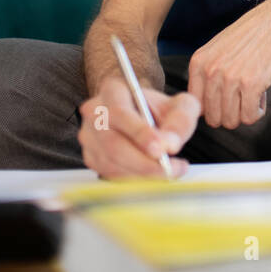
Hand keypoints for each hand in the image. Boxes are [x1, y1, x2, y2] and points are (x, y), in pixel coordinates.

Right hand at [78, 73, 201, 178]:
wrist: (144, 115)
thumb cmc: (160, 109)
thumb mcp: (180, 105)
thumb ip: (180, 121)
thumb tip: (169, 145)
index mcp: (112, 91)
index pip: (120, 113)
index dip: (139, 133)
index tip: (161, 150)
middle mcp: (95, 113)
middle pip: (113, 143)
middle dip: (144, 162)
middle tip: (171, 170)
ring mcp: (89, 137)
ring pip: (111, 163)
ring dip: (142, 174)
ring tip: (169, 172)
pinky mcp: (91, 157)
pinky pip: (109, 174)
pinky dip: (133, 180)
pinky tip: (153, 176)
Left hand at [188, 0, 270, 129]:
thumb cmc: (251, 36)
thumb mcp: (217, 50)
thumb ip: (206, 75)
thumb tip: (202, 109)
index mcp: (199, 62)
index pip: (197, 106)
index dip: (214, 108)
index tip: (226, 101)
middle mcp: (211, 71)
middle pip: (214, 118)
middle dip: (230, 114)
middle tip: (242, 99)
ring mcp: (230, 78)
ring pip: (231, 121)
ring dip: (245, 112)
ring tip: (253, 94)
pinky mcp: (252, 84)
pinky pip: (250, 117)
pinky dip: (258, 111)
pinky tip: (262, 95)